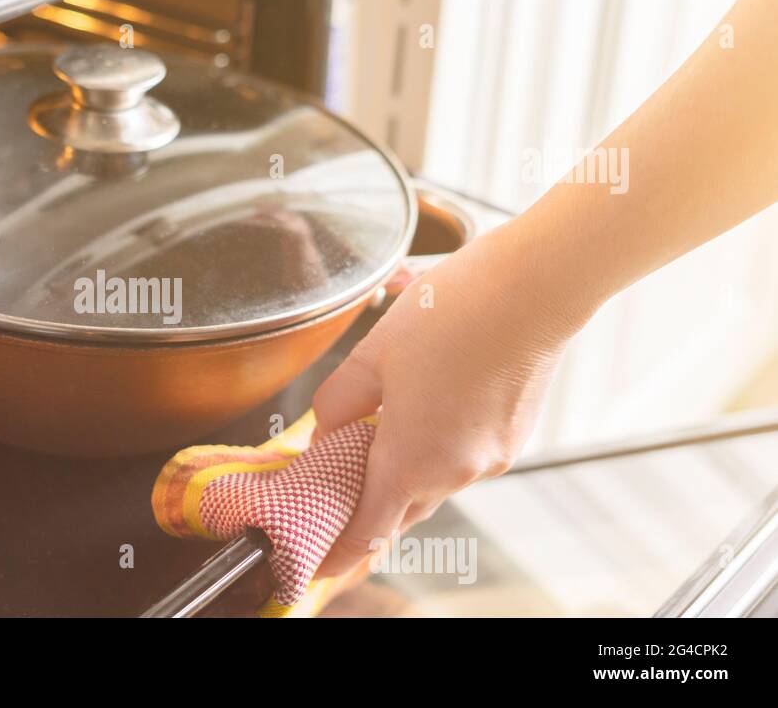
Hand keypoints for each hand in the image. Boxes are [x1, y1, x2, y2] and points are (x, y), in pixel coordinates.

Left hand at [310, 224, 591, 577]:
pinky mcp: (512, 440)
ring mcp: (491, 459)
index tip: (318, 565)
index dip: (340, 553)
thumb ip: (338, 404)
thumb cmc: (451, 314)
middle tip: (336, 493)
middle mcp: (456, 473)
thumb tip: (327, 432)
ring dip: (403, 472)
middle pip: (399, 512)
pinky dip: (436, 450)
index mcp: (411, 461)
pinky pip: (462, 460)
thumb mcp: (371, 354)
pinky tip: (424, 409)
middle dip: (368, 509)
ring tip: (375, 435)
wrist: (534, 288)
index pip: (368, 532)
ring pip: (432, 484)